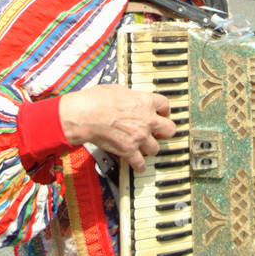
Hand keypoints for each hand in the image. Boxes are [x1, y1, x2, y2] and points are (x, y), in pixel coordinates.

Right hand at [57, 84, 175, 172]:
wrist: (85, 115)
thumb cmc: (95, 100)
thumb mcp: (117, 89)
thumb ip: (129, 97)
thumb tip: (129, 99)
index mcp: (144, 101)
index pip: (165, 105)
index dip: (165, 110)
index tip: (162, 113)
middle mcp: (147, 120)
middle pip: (170, 129)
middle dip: (165, 132)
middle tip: (160, 133)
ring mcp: (140, 136)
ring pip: (156, 148)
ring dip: (150, 149)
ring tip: (145, 148)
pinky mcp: (129, 150)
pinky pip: (140, 163)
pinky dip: (139, 166)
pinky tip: (138, 165)